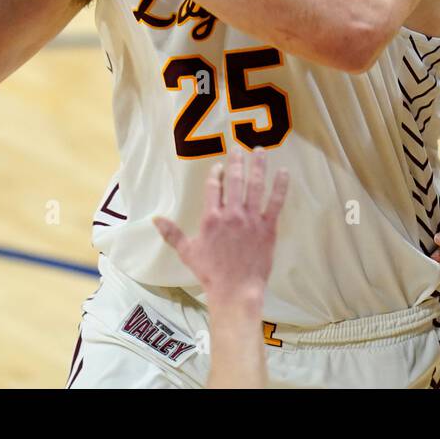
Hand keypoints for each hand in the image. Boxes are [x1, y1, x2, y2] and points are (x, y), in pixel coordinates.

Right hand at [153, 146, 288, 307]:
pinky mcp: (268, 227)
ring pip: (255, 186)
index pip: (213, 187)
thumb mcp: (187, 252)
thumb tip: (155, 219)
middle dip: (236, 162)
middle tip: (239, 149)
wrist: (235, 290)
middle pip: (235, 180)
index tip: (219, 166)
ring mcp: (251, 219)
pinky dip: (280, 186)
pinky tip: (284, 173)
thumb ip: (171, 233)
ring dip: (258, 166)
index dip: (216, 174)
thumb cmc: (210, 273)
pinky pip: (275, 202)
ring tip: (260, 151)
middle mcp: (231, 214)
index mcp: (211, 218)